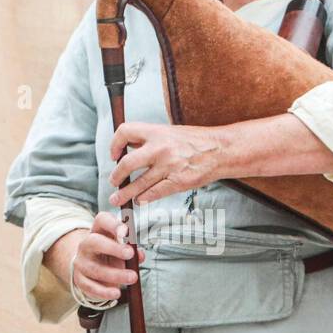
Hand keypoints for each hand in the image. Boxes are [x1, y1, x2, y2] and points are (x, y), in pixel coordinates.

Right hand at [63, 211, 144, 303]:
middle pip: (95, 242)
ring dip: (115, 274)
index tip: (126, 231)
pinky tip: (116, 293)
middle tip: (130, 254)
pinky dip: (104, 291)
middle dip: (113, 248)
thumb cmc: (110, 254)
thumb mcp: (121, 247)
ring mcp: (81, 262)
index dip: (113, 224)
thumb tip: (140, 255)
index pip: (102, 220)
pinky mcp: (79, 279)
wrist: (88, 266)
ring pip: (95, 268)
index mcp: (99, 231)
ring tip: (132, 278)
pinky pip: (90, 286)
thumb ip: (132, 250)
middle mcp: (86, 244)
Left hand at [107, 121, 223, 207]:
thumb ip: (149, 139)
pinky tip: (140, 200)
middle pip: (127, 163)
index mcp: (156, 132)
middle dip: (116, 176)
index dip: (114, 144)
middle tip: (113, 182)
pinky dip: (144, 198)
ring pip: (139, 183)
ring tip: (117, 198)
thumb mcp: (168, 132)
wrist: (220, 149)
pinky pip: (155, 192)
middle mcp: (160, 148)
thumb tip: (127, 147)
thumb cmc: (194, 141)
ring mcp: (169, 166)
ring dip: (125, 193)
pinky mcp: (179, 181)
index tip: (113, 155)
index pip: (125, 132)